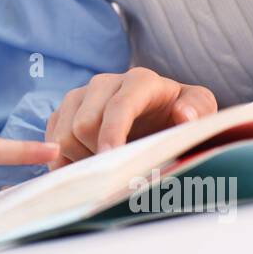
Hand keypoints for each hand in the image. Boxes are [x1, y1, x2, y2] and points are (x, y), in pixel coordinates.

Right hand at [45, 68, 216, 167]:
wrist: (158, 113)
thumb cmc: (179, 113)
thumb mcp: (200, 109)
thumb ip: (198, 109)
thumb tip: (182, 114)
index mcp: (140, 81)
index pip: (119, 106)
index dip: (112, 133)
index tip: (111, 159)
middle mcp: (105, 83)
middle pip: (83, 124)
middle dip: (97, 154)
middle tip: (118, 172)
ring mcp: (81, 95)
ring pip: (63, 133)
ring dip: (80, 158)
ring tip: (104, 168)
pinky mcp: (65, 110)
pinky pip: (52, 137)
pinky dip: (63, 158)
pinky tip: (85, 166)